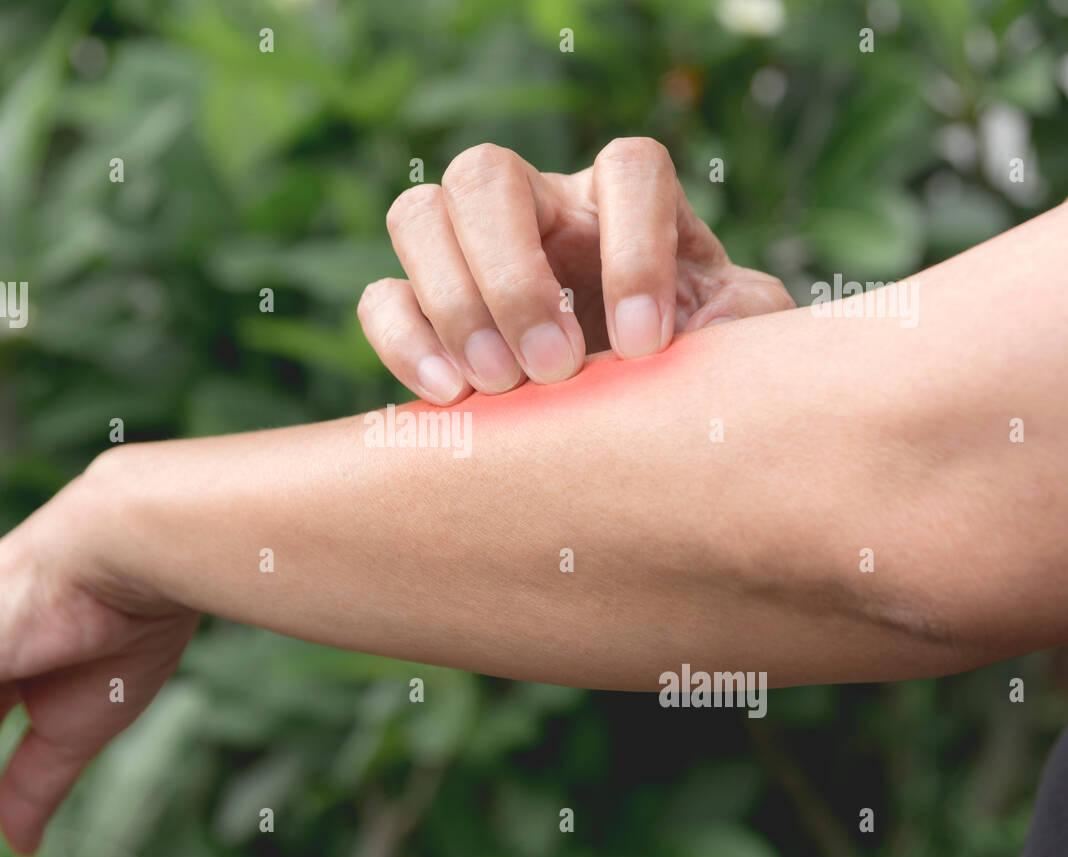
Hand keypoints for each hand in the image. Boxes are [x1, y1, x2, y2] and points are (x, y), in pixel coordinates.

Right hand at [357, 137, 793, 403]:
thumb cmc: (688, 362)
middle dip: (514, 275)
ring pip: (419, 214)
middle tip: (554, 367)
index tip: (648, 345)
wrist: (626, 416)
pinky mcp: (421, 307)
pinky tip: (452, 397)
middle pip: (487, 173)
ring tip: (501, 385)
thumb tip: (712, 329)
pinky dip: (404, 340)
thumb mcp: (735, 340)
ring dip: (454, 301)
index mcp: (625, 201)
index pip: (627, 169)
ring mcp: (470, 249)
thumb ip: (745, 321)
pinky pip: (381, 297)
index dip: (637, 247)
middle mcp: (540, 207)